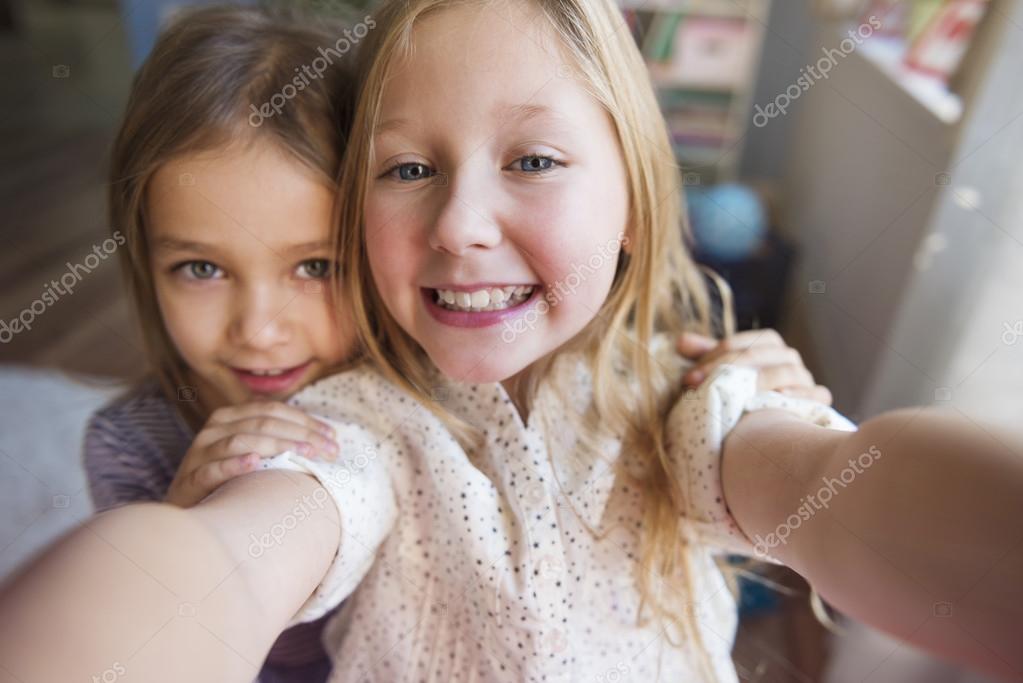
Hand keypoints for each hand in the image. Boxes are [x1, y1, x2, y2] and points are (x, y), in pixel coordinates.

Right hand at [165, 401, 338, 506]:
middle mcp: (213, 430)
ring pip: (241, 440)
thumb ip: (278, 441)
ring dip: (278, 445)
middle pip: (263, 423)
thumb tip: (325, 438)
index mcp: (229, 417)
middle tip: (330, 450)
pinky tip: (255, 463)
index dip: (305, 420)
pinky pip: (213, 469)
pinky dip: (234, 465)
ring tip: (307, 455)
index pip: (272, 410)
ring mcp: (199, 454)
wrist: (186, 515)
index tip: (333, 436)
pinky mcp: (189, 481)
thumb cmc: (227, 482)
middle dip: (301, 434)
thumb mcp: (250, 454)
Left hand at [677, 329, 832, 404]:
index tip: (688, 379)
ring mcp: (805, 378)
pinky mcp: (818, 401)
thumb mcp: (721, 372)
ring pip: (789, 372)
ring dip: (761, 383)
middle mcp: (788, 357)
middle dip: (728, 369)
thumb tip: (681, 341)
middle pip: (760, 356)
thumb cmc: (741, 393)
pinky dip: (800, 396)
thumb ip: (704, 355)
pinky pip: (816, 395)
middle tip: (700, 388)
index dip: (711, 359)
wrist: (770, 424)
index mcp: (767, 343)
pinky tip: (779, 401)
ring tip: (739, 396)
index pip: (738, 344)